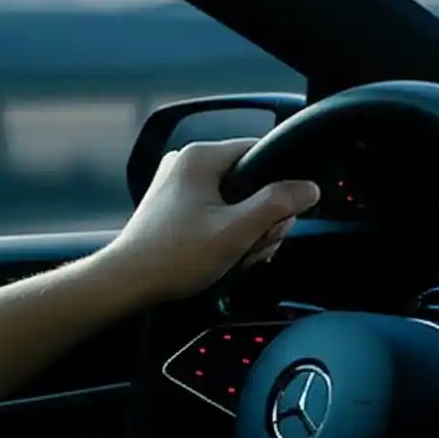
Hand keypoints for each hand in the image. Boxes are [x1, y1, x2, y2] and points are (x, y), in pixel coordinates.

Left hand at [99, 138, 319, 301]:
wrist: (128, 283)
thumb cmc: (175, 257)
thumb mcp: (237, 231)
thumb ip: (278, 205)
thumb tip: (310, 188)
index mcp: (201, 157)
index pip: (261, 154)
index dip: (281, 186)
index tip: (279, 217)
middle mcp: (188, 163)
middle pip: (252, 182)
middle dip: (263, 218)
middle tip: (253, 245)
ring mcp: (180, 184)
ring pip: (238, 200)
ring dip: (248, 230)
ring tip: (237, 254)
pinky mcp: (176, 205)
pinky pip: (218, 211)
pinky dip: (229, 232)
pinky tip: (225, 254)